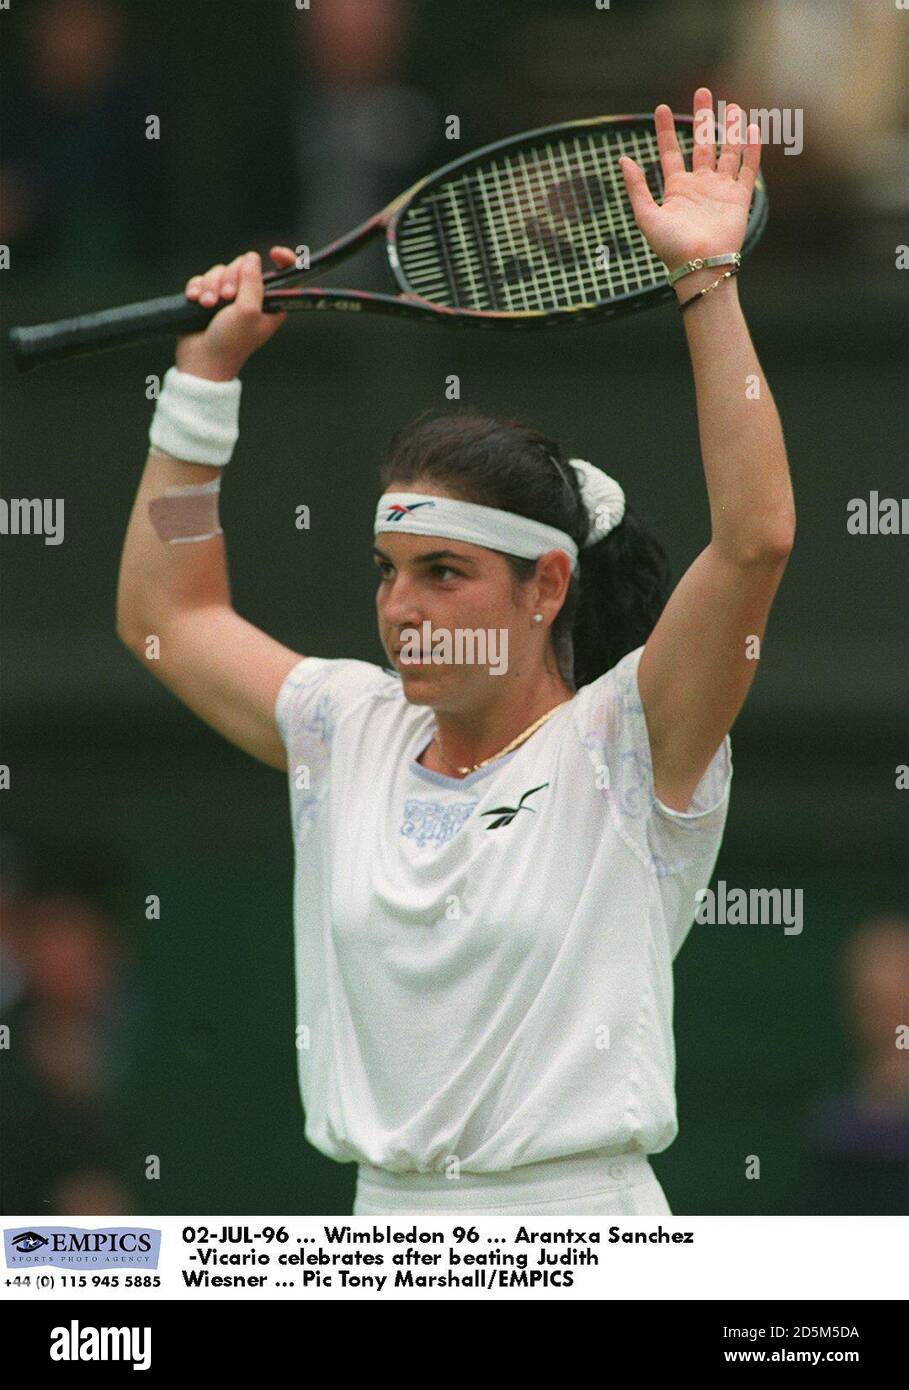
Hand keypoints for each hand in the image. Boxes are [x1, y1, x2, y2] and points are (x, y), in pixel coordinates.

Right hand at [175, 245, 297, 379]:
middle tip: (226, 298)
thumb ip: (252, 282)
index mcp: (270, 304)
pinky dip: (198, 287)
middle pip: (244, 266)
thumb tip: (252, 258)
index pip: (284, 276)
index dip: (284, 260)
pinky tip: (195, 300)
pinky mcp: (209, 298)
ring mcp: (229, 298)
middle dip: (230, 278)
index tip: (274, 253)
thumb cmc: (230, 342)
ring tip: (207, 304)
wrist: (202, 361)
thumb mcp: (248, 311)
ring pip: (221, 271)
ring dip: (211, 286)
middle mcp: (251, 299)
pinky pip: (203, 279)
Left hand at [619, 88, 760, 274]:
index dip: (665, 131)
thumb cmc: (671, 247)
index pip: (670, 152)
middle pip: (702, 144)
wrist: (699, 266)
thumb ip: (636, 188)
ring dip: (730, 129)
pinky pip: (747, 169)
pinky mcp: (740, 198)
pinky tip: (752, 128)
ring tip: (731, 106)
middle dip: (702, 118)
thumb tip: (622, 159)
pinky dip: (751, 150)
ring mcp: (721, 190)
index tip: (661, 108)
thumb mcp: (646, 216)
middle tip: (703, 90)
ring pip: (727, 152)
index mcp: (676, 189)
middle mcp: (700, 185)